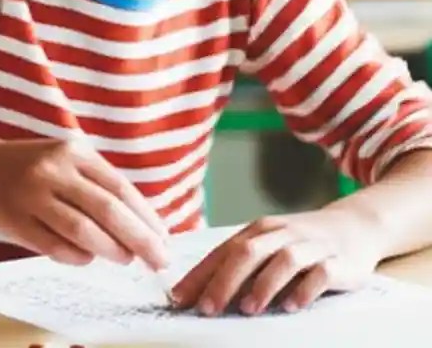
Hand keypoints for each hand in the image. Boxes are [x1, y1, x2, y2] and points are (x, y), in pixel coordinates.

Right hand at [0, 138, 170, 268]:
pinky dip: (78, 257)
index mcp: (72, 151)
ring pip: (83, 232)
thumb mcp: (66, 160)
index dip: (146, 217)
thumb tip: (144, 227)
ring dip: (111, 251)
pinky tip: (87, 257)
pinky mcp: (17, 221)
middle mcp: (53, 170)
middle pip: (107, 211)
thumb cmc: (33, 169)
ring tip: (124, 259)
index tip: (163, 239)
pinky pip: (56, 247)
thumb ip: (99, 185)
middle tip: (159, 260)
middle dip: (139, 240)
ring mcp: (32, 196)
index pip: (120, 188)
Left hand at [170, 210, 378, 315]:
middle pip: (247, 253)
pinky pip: (320, 274)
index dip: (200, 275)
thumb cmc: (302, 241)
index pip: (223, 251)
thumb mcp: (269, 244)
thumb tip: (200, 292)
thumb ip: (240, 263)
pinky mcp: (339, 261)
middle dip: (224, 281)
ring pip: (283, 260)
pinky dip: (304, 290)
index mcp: (260, 229)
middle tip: (207, 308)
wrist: (356, 225)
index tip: (179, 298)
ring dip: (263, 285)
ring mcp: (312, 245)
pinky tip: (291, 306)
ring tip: (247, 309)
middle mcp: (283, 233)